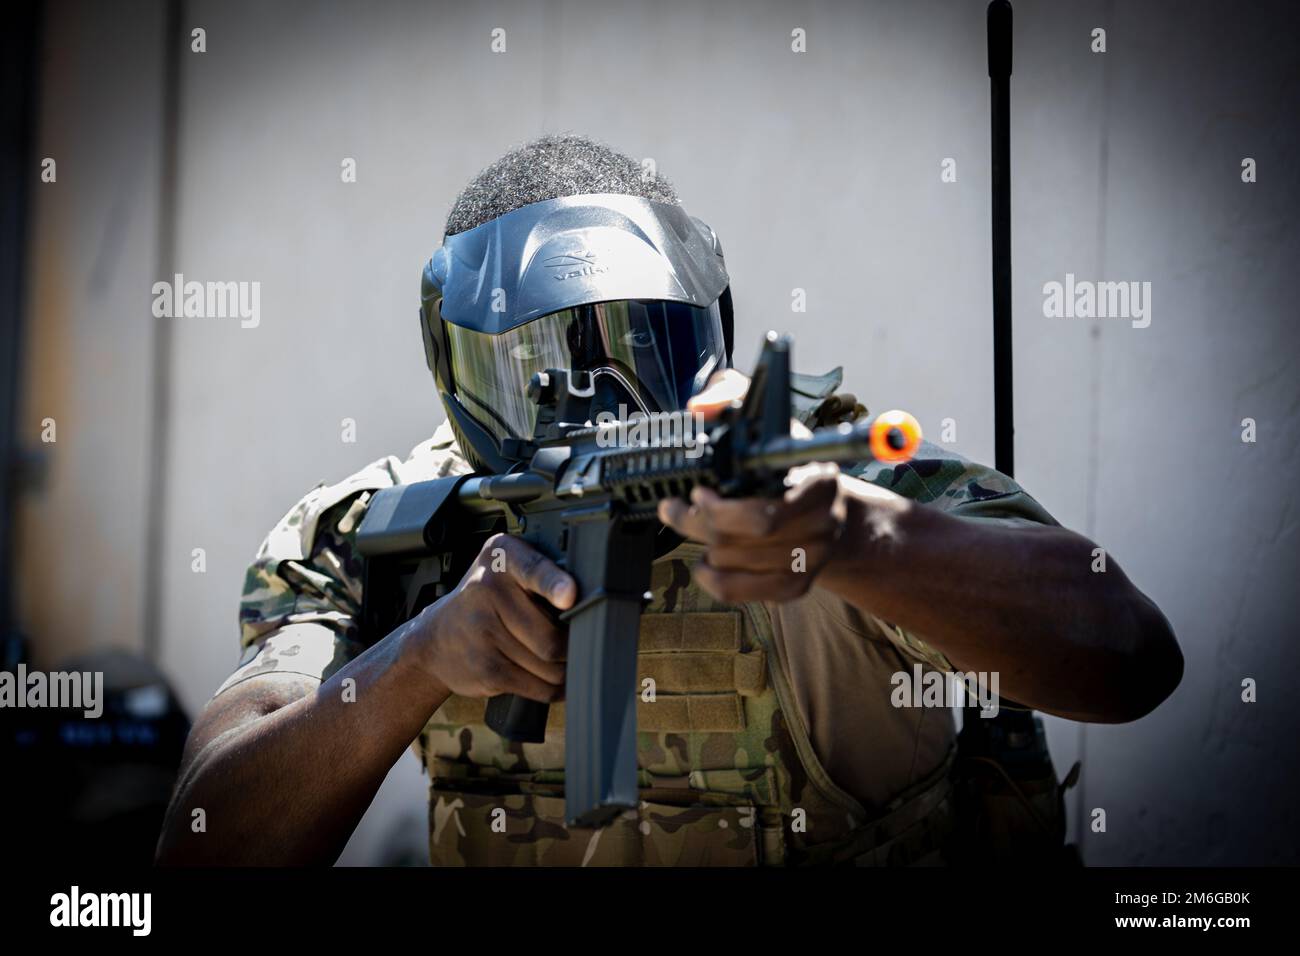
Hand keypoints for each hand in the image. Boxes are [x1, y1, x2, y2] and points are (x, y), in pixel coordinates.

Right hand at [415, 533, 575, 701]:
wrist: (436, 639)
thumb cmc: (488, 601)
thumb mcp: (508, 570)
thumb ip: (545, 573)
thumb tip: (593, 604)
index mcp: (501, 555)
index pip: (532, 569)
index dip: (553, 583)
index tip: (569, 595)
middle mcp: (487, 590)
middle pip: (552, 636)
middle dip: (572, 646)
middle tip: (575, 641)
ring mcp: (483, 633)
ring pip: (551, 667)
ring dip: (565, 670)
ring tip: (560, 659)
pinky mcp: (486, 670)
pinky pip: (540, 688)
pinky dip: (555, 689)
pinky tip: (553, 679)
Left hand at [658, 369, 847, 602]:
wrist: (834, 513)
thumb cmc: (793, 467)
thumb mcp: (770, 420)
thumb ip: (733, 396)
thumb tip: (700, 407)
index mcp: (817, 483)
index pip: (767, 511)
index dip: (724, 509)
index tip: (698, 492)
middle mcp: (821, 525)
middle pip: (743, 538)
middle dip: (697, 521)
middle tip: (674, 505)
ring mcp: (811, 560)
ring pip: (735, 562)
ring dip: (701, 543)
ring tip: (689, 522)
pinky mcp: (794, 587)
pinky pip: (739, 591)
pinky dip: (711, 577)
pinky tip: (704, 560)